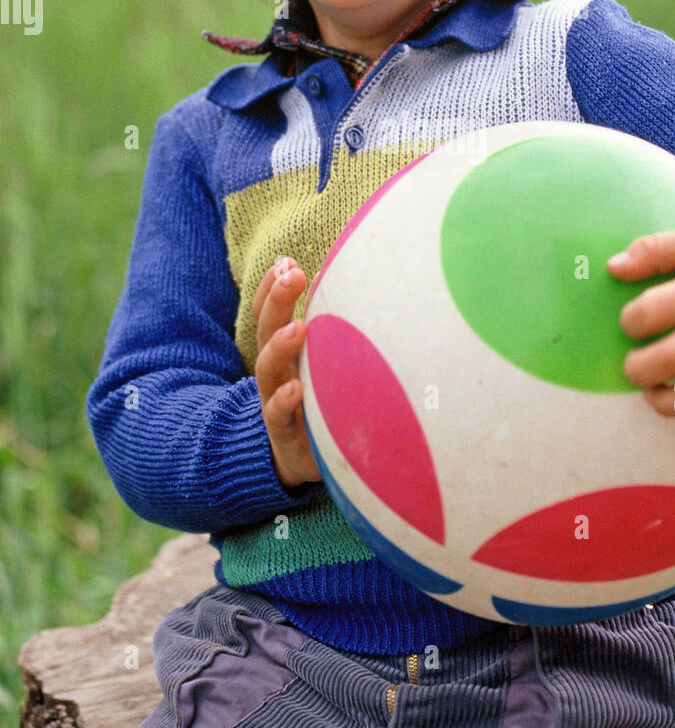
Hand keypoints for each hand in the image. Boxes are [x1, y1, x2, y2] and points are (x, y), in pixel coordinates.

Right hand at [252, 257, 321, 488]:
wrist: (301, 466)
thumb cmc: (320, 408)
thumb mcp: (321, 369)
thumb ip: (330, 334)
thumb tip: (352, 282)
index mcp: (284, 356)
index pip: (270, 315)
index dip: (272, 289)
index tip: (286, 261)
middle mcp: (277, 376)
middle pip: (268, 333)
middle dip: (277, 301)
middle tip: (290, 274)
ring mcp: (277, 406)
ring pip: (268, 372)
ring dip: (280, 347)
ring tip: (297, 327)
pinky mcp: (289, 438)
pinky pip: (280, 419)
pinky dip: (284, 402)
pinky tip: (294, 389)